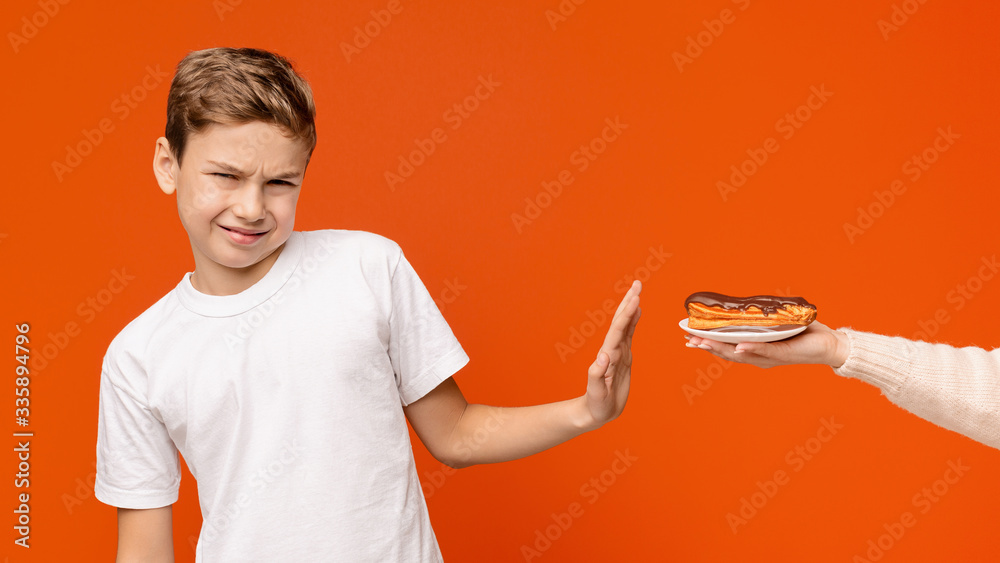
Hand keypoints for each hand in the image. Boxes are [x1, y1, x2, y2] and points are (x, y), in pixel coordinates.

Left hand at [583, 280, 641, 428]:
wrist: (596, 411)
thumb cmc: (596, 404)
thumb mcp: (596, 391)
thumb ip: (597, 374)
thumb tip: (603, 355)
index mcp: (608, 355)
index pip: (618, 330)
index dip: (627, 314)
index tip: (635, 299)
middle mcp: (613, 349)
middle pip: (621, 321)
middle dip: (629, 302)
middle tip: (637, 284)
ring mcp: (618, 352)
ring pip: (626, 325)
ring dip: (631, 307)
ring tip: (637, 291)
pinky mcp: (624, 357)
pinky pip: (629, 335)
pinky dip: (634, 321)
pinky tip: (637, 311)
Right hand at [685, 321, 849, 368]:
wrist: (828, 344)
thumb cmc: (804, 333)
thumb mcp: (777, 323)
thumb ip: (762, 318)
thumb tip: (746, 304)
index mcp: (756, 350)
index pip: (727, 347)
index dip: (708, 343)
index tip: (690, 336)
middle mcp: (759, 356)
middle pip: (728, 353)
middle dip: (707, 346)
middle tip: (689, 339)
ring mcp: (770, 357)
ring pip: (740, 354)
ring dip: (721, 348)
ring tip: (703, 342)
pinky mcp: (783, 353)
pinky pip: (764, 351)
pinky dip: (750, 348)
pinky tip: (738, 345)